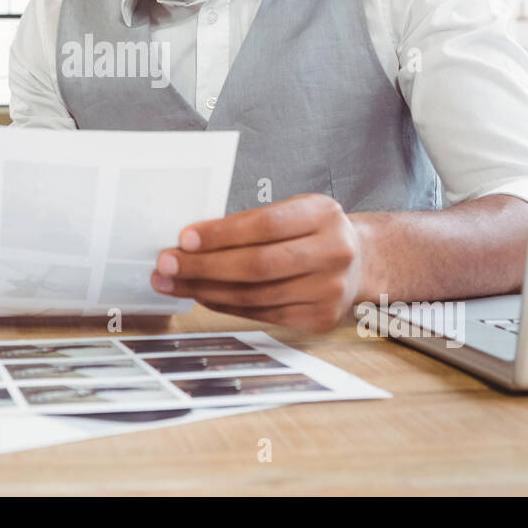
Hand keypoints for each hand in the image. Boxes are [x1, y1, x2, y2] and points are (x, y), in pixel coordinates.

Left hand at [149, 193, 362, 333]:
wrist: (360, 260)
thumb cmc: (314, 231)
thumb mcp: (293, 210)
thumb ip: (252, 223)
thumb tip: (191, 240)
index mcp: (323, 214)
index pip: (264, 225)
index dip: (221, 233)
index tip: (184, 238)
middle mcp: (333, 252)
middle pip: (258, 264)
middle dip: (204, 266)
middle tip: (166, 265)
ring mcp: (330, 290)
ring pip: (255, 294)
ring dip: (206, 290)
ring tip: (174, 283)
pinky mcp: (320, 318)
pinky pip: (262, 313)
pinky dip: (226, 305)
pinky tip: (202, 296)